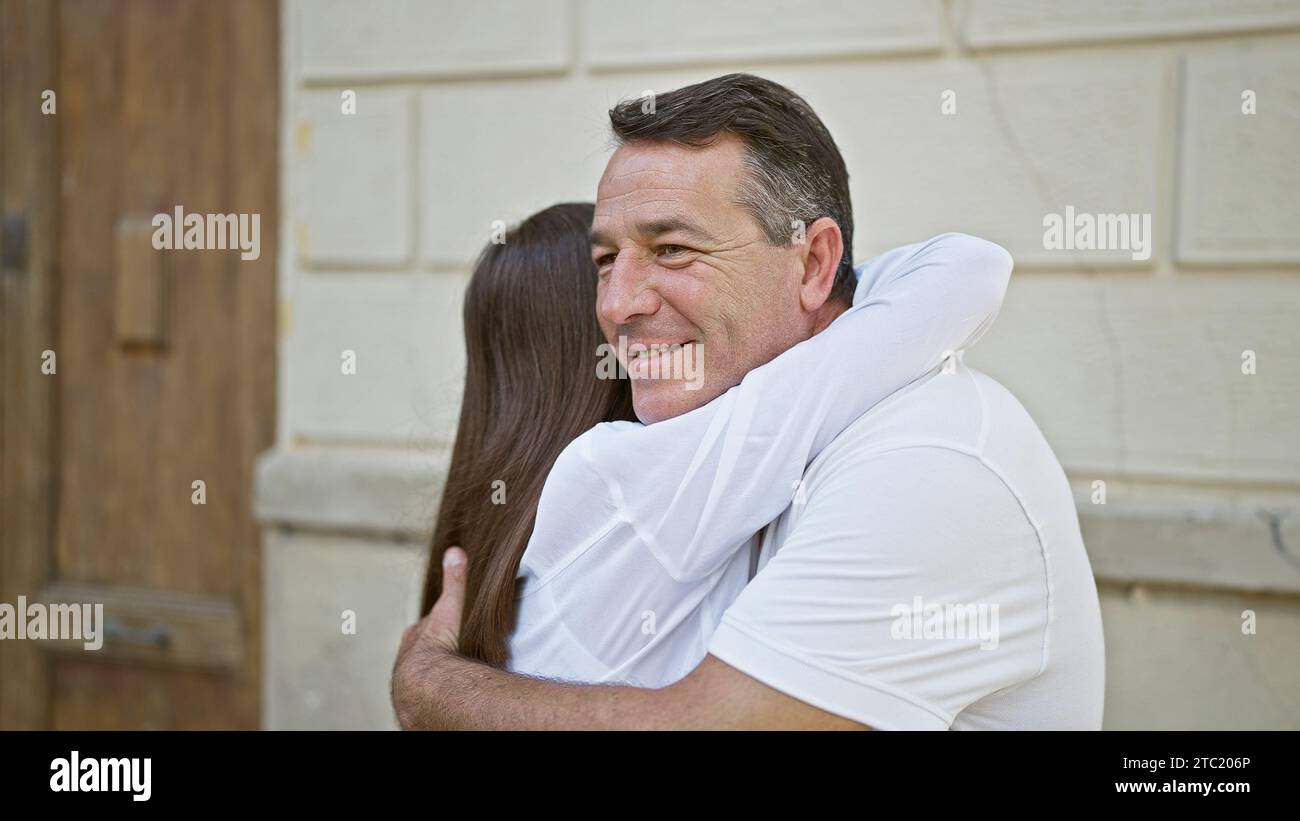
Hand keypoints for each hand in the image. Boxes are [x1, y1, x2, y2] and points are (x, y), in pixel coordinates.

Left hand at [391, 547, 467, 728]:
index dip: (433, 628)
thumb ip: (455, 580)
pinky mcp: (417, 707)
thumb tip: (455, 551)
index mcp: (415, 639)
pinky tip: (446, 699)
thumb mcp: (450, 606)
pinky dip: (436, 697)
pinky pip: (427, 700)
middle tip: (447, 656)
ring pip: (421, 679)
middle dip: (430, 654)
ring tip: (450, 680)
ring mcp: (409, 686)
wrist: (428, 685)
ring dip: (433, 678)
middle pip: (418, 655)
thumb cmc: (439, 646)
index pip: (422, 630)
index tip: (443, 629)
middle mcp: (407, 663)